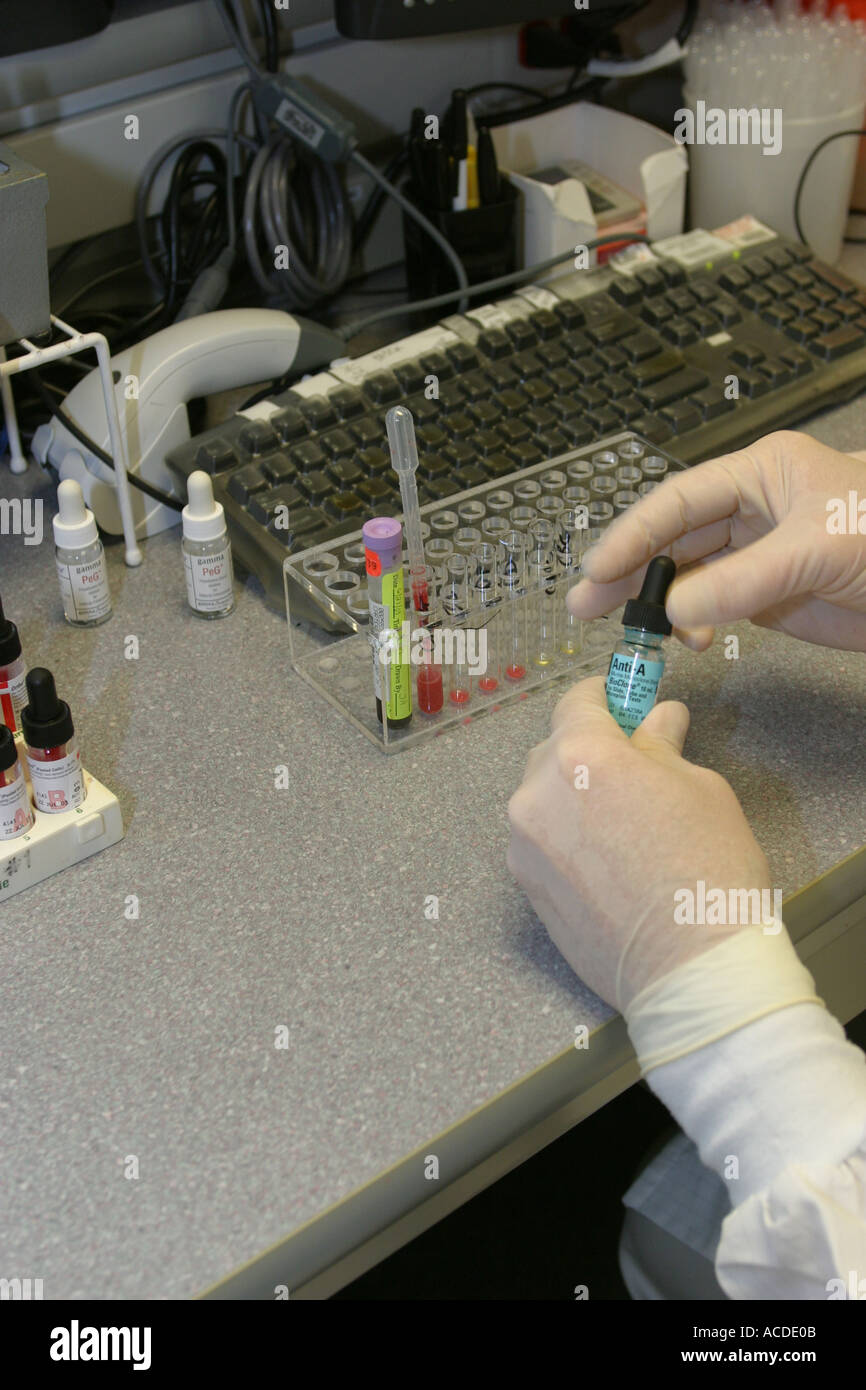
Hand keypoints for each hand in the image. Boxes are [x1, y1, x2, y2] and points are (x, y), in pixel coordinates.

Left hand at [507, 677, 772, 1008]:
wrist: (694, 970)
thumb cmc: (708, 874)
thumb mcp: (699, 788)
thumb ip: (663, 747)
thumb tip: (659, 720)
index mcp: (581, 754)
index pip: (578, 702)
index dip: (604, 697)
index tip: (622, 702)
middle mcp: (537, 793)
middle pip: (554, 750)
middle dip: (589, 752)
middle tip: (634, 770)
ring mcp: (524, 844)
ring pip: (543, 799)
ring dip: (573, 799)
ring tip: (624, 828)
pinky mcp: (525, 887)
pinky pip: (541, 841)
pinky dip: (566, 839)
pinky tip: (609, 863)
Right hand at [568, 431, 865, 651]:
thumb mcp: (817, 548)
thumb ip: (743, 580)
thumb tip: (676, 609)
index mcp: (760, 473)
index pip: (678, 501)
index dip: (633, 535)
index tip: (598, 570)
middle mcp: (752, 509)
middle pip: (673, 538)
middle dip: (629, 572)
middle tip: (586, 606)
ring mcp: (758, 554)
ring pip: (689, 577)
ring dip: (656, 604)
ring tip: (626, 633)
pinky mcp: (769, 595)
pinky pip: (715, 607)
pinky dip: (694, 625)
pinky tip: (689, 640)